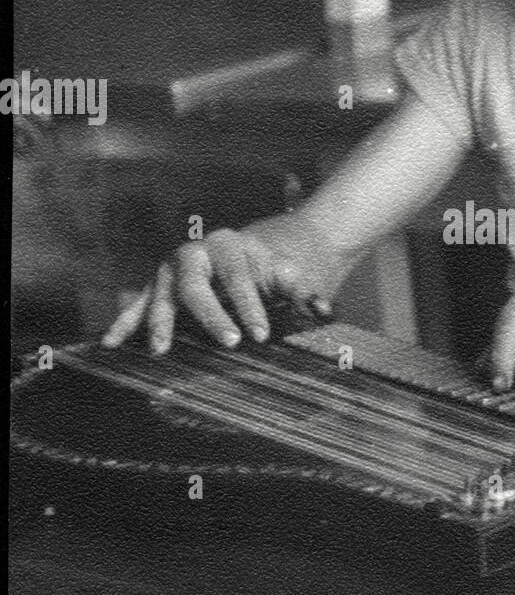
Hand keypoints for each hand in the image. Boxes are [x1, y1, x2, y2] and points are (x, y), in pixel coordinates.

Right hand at [101, 218, 331, 354]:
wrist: (265, 249)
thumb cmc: (280, 267)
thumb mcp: (295, 275)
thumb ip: (305, 291)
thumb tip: (322, 309)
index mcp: (230, 244)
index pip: (236, 276)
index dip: (248, 305)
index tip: (261, 334)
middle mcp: (196, 252)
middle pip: (195, 284)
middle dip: (210, 315)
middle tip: (228, 342)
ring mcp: (174, 268)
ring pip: (163, 294)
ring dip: (160, 322)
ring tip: (162, 350)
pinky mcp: (161, 286)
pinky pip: (141, 304)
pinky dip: (126, 322)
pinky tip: (111, 343)